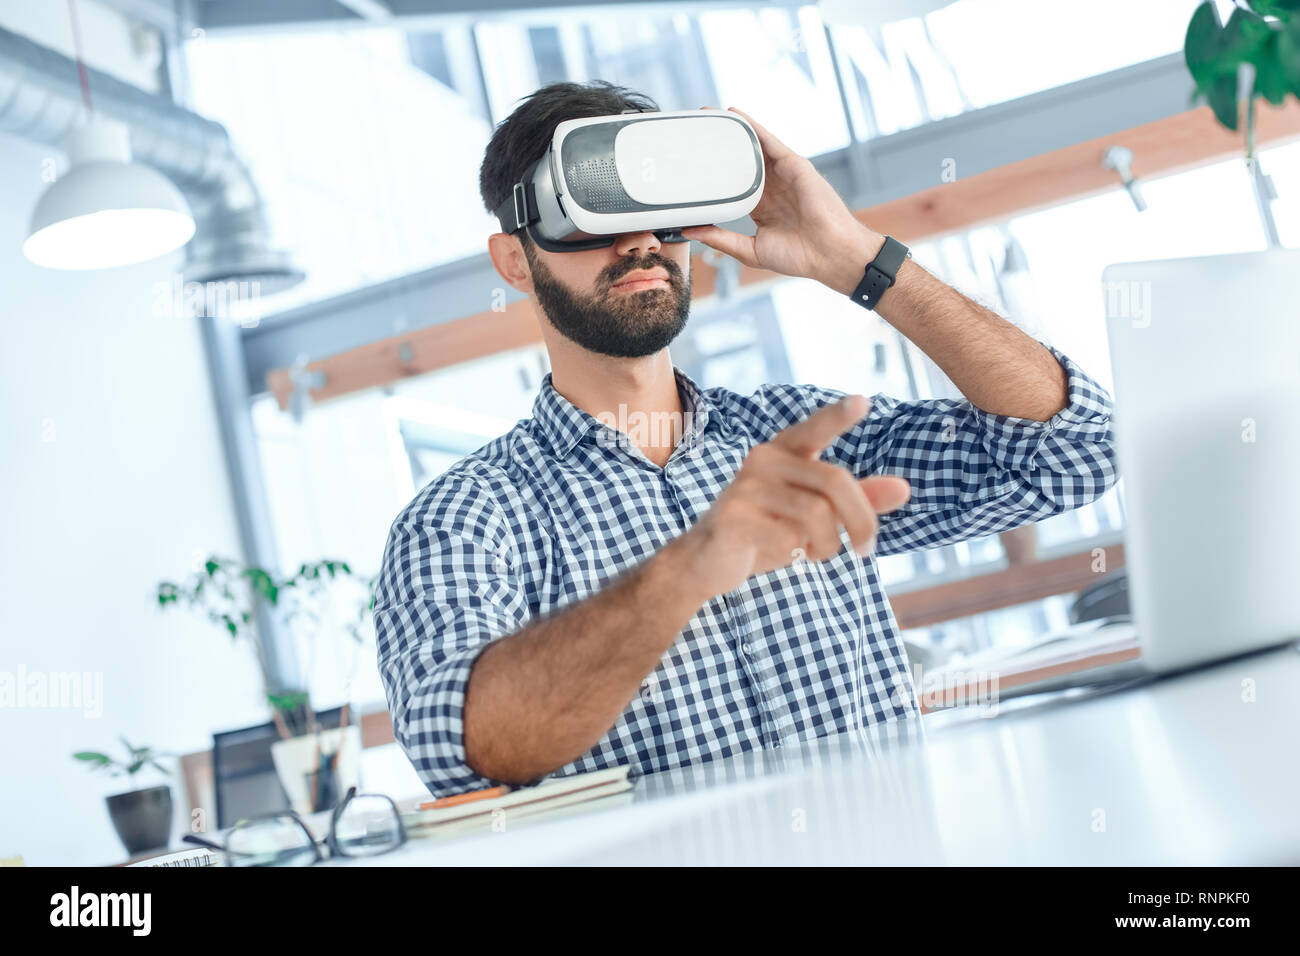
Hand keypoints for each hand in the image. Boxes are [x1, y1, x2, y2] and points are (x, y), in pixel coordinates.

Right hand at [670, 394, 910, 600]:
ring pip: (817, 514)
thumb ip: (856, 500)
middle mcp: (763, 460)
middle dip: (861, 520)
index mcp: (783, 452)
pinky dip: (796, 553)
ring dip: (829, 544)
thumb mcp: (815, 516)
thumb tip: (904, 488)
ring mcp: (745, 487)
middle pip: (834, 483)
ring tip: (815, 553)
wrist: (705, 563)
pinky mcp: (733, 515)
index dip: (838, 416)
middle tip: (868, 551)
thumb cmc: (764, 532)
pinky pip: (788, 537)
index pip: (814, 429)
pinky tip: (783, 553)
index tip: (863, 401)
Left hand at [680, 107, 883, 292]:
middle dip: (719, 147)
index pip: (732, 186)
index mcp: (761, 208)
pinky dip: (752, 126)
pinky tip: (734, 114)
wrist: (830, 253)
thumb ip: (722, 239)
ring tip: (708, 115)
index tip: (692, 166)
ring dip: (732, 130)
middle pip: (740, 161)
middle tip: (694, 133)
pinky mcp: (794, 164)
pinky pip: (769, 140)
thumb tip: (691, 231)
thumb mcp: (750, 250)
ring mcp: (783, 174)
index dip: (713, 174)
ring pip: (752, 146)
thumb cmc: (799, 256)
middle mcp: (771, 188)